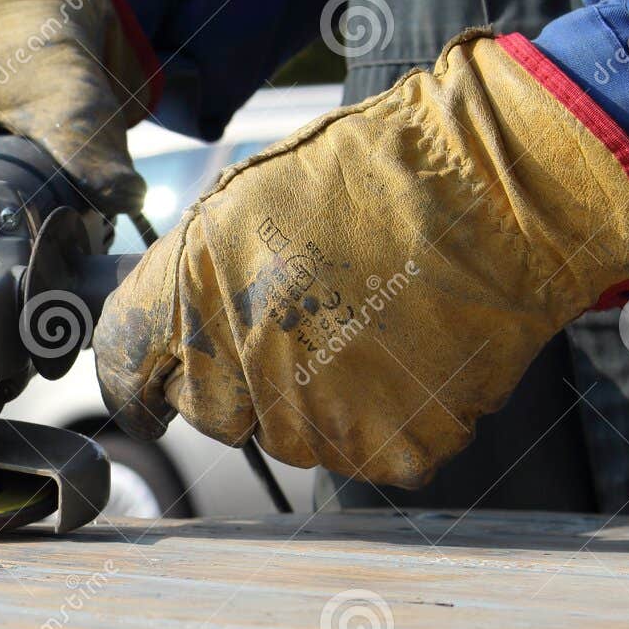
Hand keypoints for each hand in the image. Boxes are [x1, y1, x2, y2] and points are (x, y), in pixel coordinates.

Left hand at [94, 32, 628, 487]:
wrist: (503, 187)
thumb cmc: (379, 178)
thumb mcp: (248, 202)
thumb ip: (188, 280)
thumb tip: (154, 339)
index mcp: (197, 289)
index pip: (126, 367)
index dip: (137, 378)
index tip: (145, 389)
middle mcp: (246, 361)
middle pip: (211, 412)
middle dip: (239, 379)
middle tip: (303, 325)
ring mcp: (320, 415)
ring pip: (287, 438)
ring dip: (314, 401)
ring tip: (366, 329)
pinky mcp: (387, 450)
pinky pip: (362, 451)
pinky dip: (382, 417)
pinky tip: (406, 356)